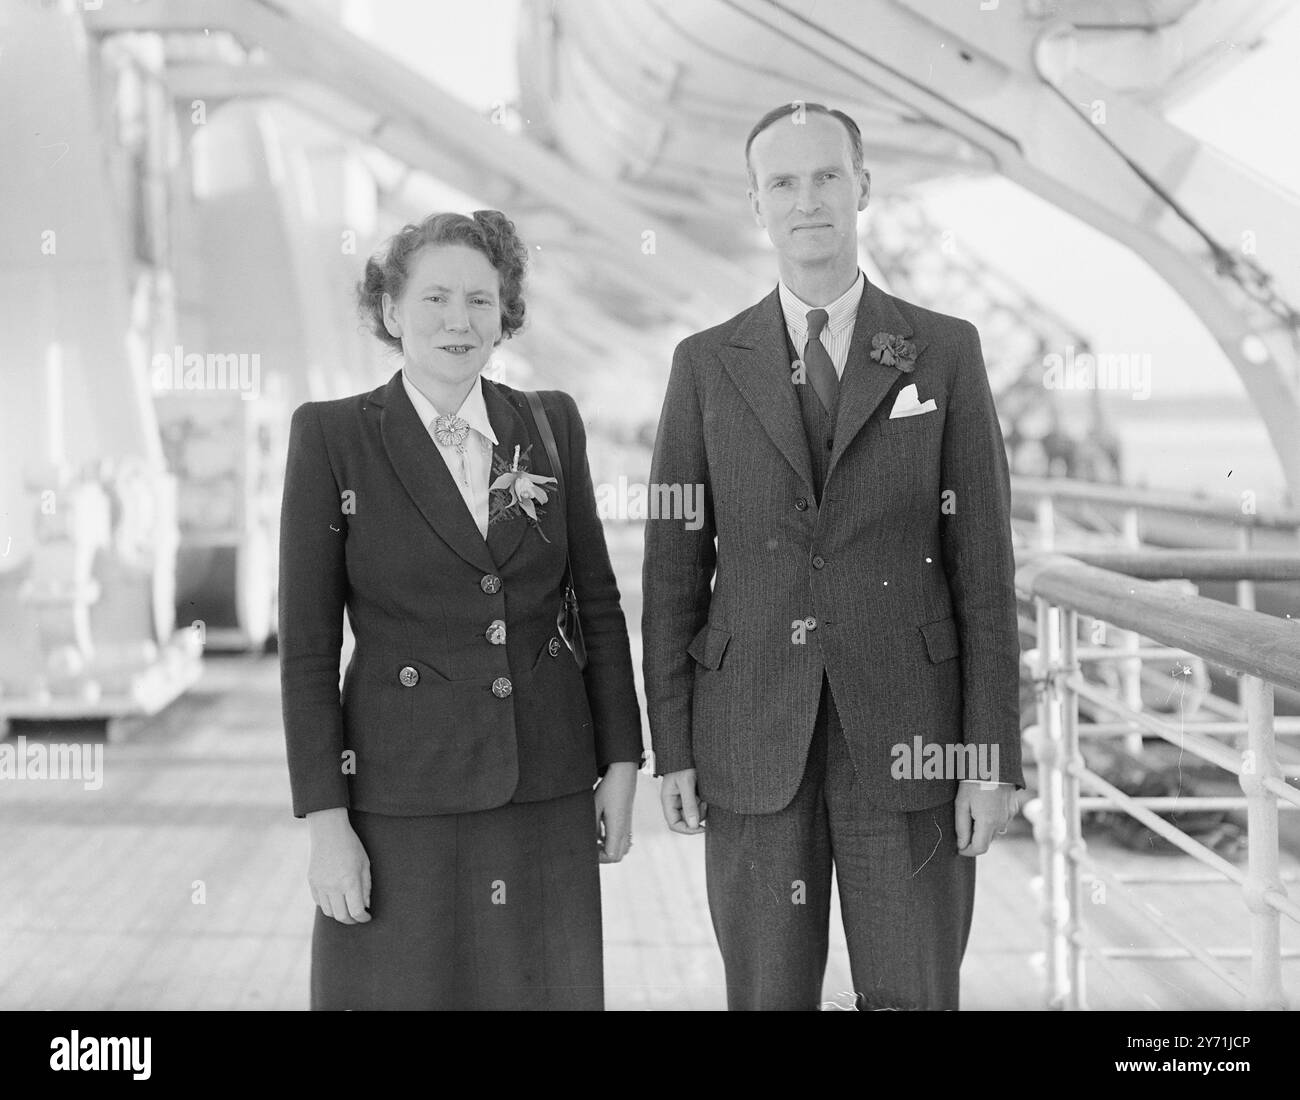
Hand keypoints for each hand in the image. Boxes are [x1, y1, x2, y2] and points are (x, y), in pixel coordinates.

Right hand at [306, 807, 371, 922]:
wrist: (328, 832)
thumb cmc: (351, 846)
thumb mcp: (365, 864)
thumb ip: (366, 887)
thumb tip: (365, 906)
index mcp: (350, 881)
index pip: (356, 911)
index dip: (363, 918)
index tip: (367, 917)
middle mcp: (333, 886)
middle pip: (341, 916)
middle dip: (352, 921)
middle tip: (357, 918)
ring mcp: (320, 885)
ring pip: (329, 912)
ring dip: (339, 914)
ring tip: (347, 909)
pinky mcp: (311, 882)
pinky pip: (319, 902)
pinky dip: (328, 905)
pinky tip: (335, 899)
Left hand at [595, 763, 637, 862]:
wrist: (623, 774)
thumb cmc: (609, 788)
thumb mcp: (594, 807)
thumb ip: (592, 827)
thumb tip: (589, 841)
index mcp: (617, 828)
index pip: (612, 856)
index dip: (599, 858)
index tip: (589, 849)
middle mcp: (625, 830)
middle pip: (618, 856)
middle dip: (604, 856)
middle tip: (592, 847)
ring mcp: (627, 826)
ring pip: (622, 849)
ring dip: (609, 849)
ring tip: (596, 840)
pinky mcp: (627, 821)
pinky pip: (623, 840)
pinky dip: (613, 841)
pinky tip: (602, 832)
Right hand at [660, 769, 706, 834]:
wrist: (687, 753)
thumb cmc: (683, 764)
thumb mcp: (686, 783)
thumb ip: (689, 803)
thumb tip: (693, 824)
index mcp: (668, 800)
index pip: (674, 824)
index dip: (687, 829)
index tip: (701, 827)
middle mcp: (675, 803)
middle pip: (686, 821)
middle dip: (697, 815)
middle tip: (703, 802)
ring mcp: (683, 800)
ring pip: (694, 815)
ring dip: (701, 809)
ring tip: (703, 796)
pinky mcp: (692, 796)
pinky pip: (698, 807)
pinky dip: (703, 803)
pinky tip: (704, 794)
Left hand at [955, 781, 1017, 856]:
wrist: (993, 764)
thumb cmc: (973, 782)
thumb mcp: (961, 803)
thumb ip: (961, 827)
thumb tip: (961, 845)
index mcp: (988, 822)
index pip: (979, 849)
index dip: (967, 850)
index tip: (958, 847)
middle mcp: (1001, 822)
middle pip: (987, 842)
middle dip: (974, 840)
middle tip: (962, 829)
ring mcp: (1009, 816)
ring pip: (994, 832)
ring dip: (983, 830)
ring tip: (973, 814)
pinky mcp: (1012, 809)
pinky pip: (1001, 822)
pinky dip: (992, 821)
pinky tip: (984, 807)